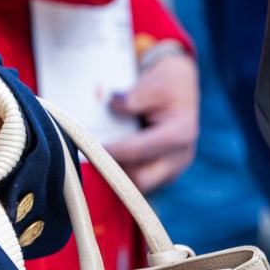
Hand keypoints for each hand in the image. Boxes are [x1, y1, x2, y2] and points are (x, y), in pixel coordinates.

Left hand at [102, 51, 198, 192]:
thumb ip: (133, 98)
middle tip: (91, 157)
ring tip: (97, 158)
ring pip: (140, 186)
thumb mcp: (151, 84)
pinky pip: (141, 182)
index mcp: (180, 134)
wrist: (179, 85)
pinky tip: (108, 160)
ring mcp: (173, 168)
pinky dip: (123, 174)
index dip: (113, 151)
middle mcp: (180, 156)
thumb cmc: (166, 83)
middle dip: (115, 172)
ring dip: (118, 175)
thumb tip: (112, 104)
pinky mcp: (164, 172)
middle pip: (142, 180)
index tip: (89, 147)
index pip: (140, 150)